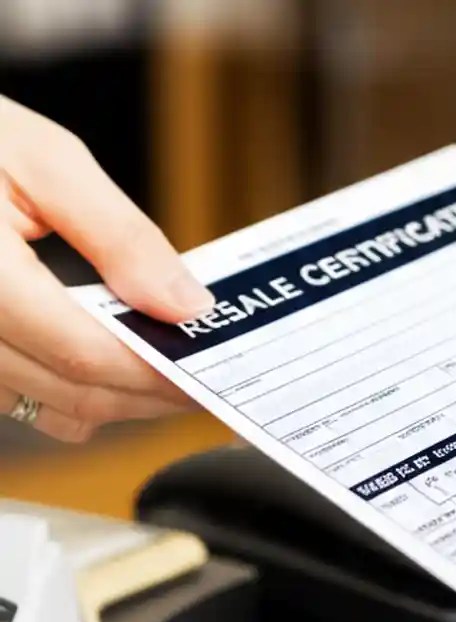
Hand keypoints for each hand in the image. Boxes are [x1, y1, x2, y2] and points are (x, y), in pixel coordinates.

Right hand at [0, 95, 212, 441]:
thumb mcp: (45, 159)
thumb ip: (120, 236)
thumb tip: (184, 303)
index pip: (83, 354)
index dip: (158, 374)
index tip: (215, 374)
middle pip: (71, 393)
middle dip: (150, 395)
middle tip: (211, 379)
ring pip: (45, 407)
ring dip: (116, 400)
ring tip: (172, 372)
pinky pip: (14, 395)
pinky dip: (71, 390)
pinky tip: (113, 363)